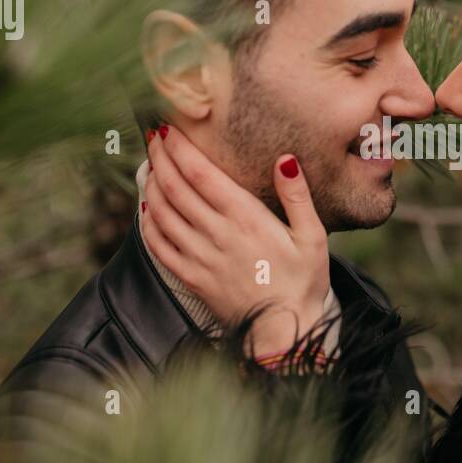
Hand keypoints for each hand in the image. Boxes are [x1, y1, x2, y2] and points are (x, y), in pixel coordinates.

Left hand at [140, 125, 330, 361]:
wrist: (287, 333)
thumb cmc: (304, 282)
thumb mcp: (314, 237)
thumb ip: (298, 197)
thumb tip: (285, 159)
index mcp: (246, 219)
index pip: (201, 174)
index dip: (180, 148)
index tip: (168, 129)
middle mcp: (217, 234)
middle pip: (176, 187)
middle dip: (161, 157)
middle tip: (152, 137)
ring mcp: (200, 258)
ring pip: (163, 213)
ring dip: (152, 185)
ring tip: (150, 165)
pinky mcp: (192, 279)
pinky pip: (159, 246)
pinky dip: (148, 223)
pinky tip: (147, 209)